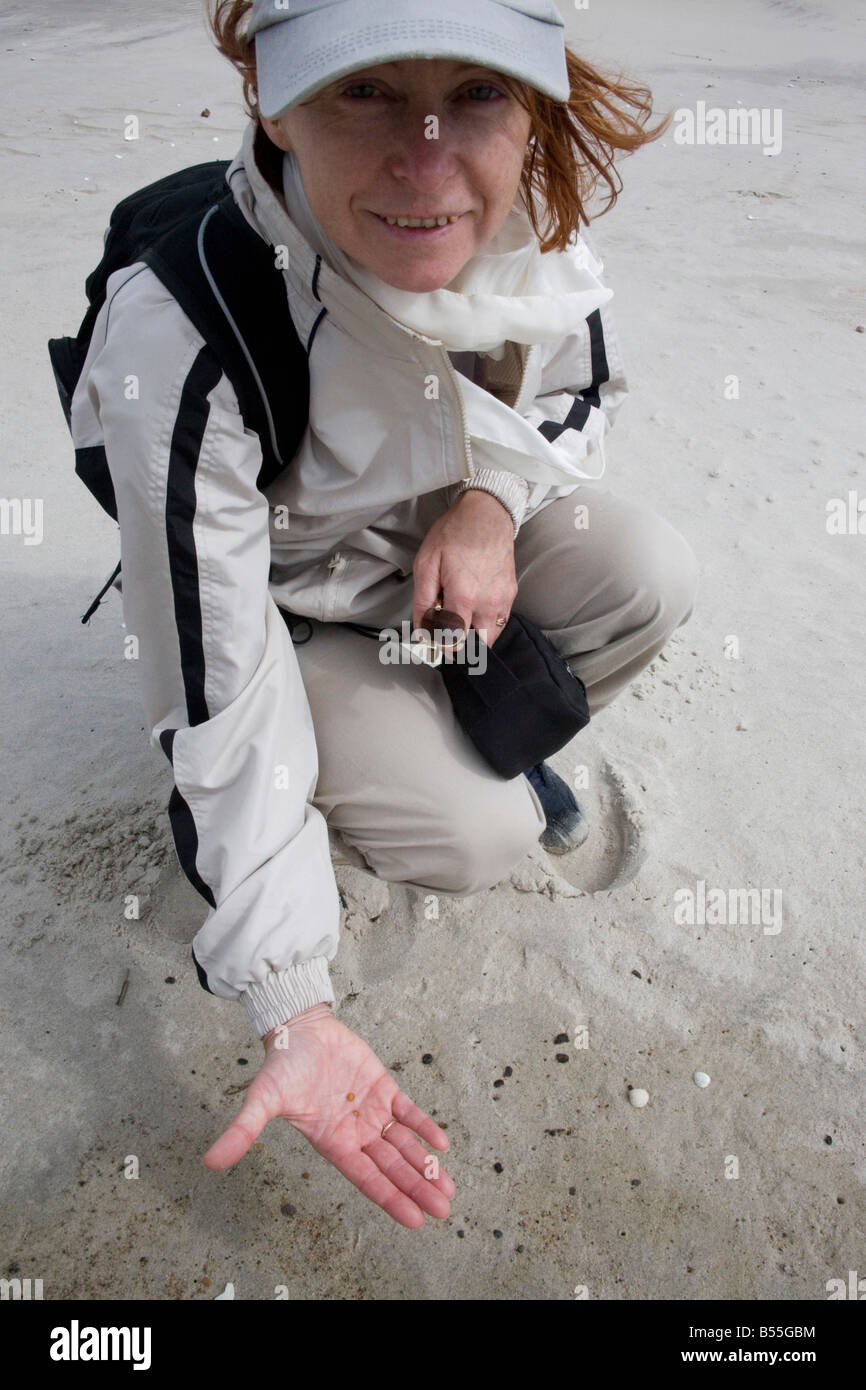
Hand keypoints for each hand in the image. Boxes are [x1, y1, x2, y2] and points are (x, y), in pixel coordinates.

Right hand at [201, 1004, 454, 1228]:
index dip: (391, 1198)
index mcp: (332, 1142)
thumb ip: (242, 1131)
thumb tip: (210, 1162)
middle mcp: (355, 1131)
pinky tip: (442, 1144)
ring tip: (447, 1189)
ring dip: (426, 1165)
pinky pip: (408, 1110)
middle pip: (392, 1167)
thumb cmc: (279, 1065)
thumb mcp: (261, 1100)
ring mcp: (370, 1110)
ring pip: (404, 1144)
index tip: (414, 1220)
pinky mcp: (382, 1085)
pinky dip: (424, 1126)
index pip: (366, 1178)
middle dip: (417, 1188)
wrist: (296, 1027)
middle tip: (444, 1211)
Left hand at [412, 490, 516, 648]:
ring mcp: (503, 599)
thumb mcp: (426, 564)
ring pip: (490, 636)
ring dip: (474, 635)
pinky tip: (474, 608)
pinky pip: (499, 621)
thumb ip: (423, 602)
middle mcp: (488, 602)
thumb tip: (422, 631)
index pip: (454, 641)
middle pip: (476, 645)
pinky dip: (486, 623)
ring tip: (460, 618)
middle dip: (460, 644)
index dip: (442, 645)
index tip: (434, 641)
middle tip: (446, 630)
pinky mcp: (511, 594)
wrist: (486, 513)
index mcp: (464, 596)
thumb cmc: (455, 534)